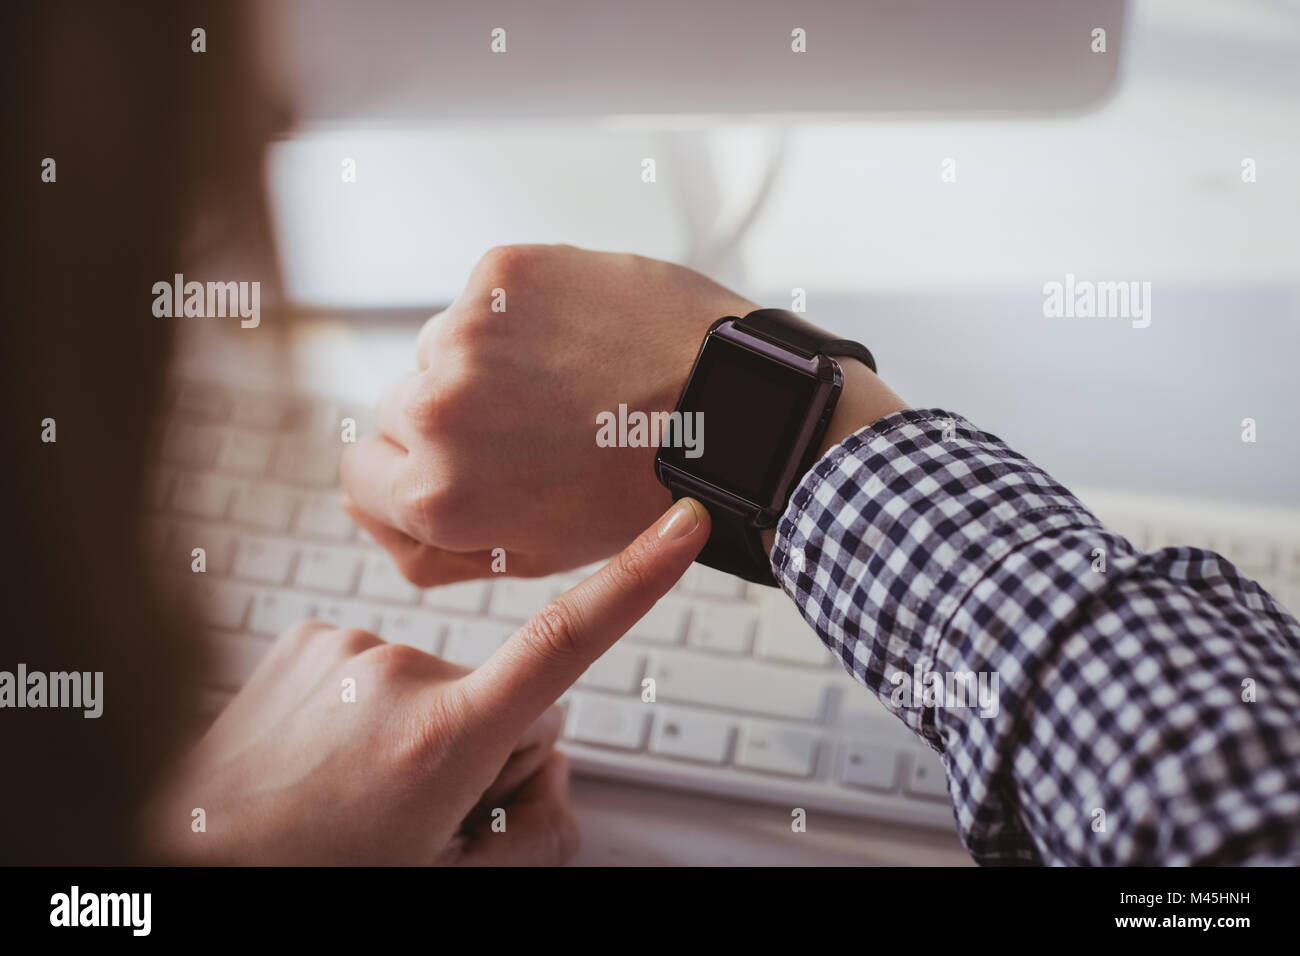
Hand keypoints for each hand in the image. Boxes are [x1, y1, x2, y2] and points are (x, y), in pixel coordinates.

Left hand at [141, 498, 709, 864]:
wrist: (191, 857)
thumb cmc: (322, 875)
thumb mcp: (455, 876)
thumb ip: (540, 824)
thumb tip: (551, 757)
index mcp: (443, 737)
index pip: (568, 642)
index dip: (637, 581)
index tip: (681, 527)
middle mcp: (398, 673)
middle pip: (506, 693)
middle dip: (488, 743)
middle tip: (422, 807)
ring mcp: (348, 645)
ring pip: (438, 679)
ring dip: (418, 726)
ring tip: (356, 787)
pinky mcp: (310, 633)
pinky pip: (381, 662)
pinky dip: (368, 704)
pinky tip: (326, 752)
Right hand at [340, 244, 755, 584]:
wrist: (730, 411)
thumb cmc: (639, 492)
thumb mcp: (528, 556)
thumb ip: (434, 547)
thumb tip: (375, 509)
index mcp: (435, 494)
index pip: (360, 474)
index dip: (406, 472)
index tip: (452, 463)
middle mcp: (432, 411)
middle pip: (398, 407)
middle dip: (451, 419)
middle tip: (530, 427)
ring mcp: (465, 333)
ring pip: (442, 348)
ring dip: (486, 364)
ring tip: (568, 383)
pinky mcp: (502, 273)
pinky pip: (483, 298)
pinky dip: (521, 315)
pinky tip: (581, 340)